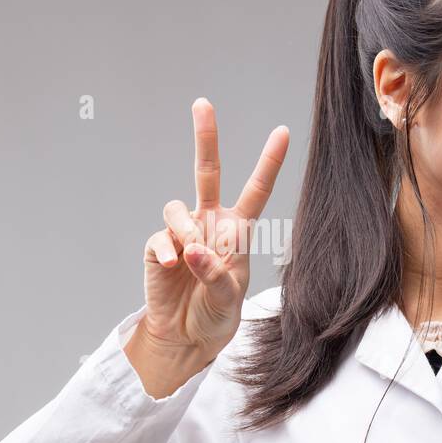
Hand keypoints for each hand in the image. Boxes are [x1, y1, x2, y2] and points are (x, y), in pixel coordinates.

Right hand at [135, 97, 288, 369]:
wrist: (186, 338)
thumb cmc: (216, 315)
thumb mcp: (228, 298)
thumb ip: (216, 273)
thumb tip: (193, 248)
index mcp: (237, 231)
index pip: (256, 191)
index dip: (268, 162)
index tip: (282, 132)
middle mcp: (209, 224)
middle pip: (207, 172)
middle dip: (205, 137)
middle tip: (202, 104)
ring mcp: (182, 233)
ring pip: (178, 207)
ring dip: (186, 227)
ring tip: (191, 252)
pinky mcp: (159, 247)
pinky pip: (161, 236)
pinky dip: (168, 250)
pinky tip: (173, 267)